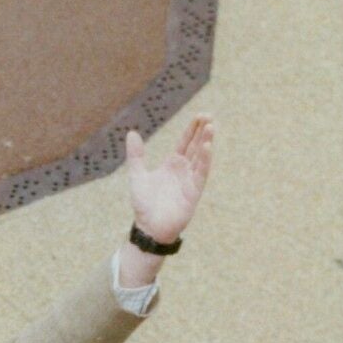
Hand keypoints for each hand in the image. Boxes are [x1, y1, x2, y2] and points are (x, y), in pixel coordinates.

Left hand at [125, 114, 214, 244]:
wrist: (149, 227)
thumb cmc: (144, 204)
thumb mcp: (137, 175)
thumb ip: (136, 155)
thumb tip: (131, 132)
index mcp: (172, 165)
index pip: (185, 142)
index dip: (192, 129)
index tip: (200, 115)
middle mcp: (183, 170)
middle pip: (195, 146)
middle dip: (202, 131)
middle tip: (209, 115)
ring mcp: (190, 180)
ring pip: (201, 157)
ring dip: (206, 142)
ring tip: (211, 127)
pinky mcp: (194, 191)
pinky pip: (201, 173)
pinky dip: (205, 160)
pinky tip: (207, 147)